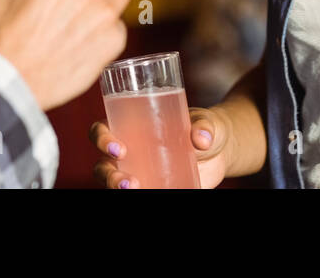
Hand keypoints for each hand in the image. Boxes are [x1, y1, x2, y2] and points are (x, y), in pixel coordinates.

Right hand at [90, 106, 231, 187]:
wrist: (218, 151)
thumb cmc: (203, 126)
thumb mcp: (205, 121)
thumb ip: (204, 126)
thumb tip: (202, 139)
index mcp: (129, 124)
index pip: (101, 129)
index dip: (101, 139)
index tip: (119, 149)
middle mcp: (127, 150)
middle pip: (103, 164)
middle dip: (109, 176)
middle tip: (129, 183)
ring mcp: (137, 172)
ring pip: (114, 183)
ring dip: (117, 190)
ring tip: (136, 192)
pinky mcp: (150, 188)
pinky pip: (135, 195)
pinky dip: (133, 198)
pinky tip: (149, 196)